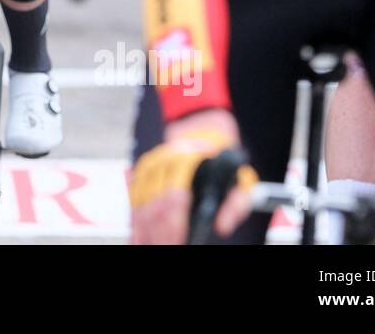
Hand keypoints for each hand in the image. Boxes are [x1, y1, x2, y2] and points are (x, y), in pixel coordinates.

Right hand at [129, 109, 254, 243]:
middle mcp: (163, 161)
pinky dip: (135, 221)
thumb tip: (221, 227)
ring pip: (141, 206)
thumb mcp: (240, 176)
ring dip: (144, 231)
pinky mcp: (141, 171)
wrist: (200, 124)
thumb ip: (236, 203)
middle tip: (166, 249)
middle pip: (155, 206)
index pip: (175, 199)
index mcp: (188, 161)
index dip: (174, 226)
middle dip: (159, 235)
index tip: (178, 243)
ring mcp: (150, 165)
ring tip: (148, 247)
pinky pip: (134, 200)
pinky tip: (138, 238)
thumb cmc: (222, 156)